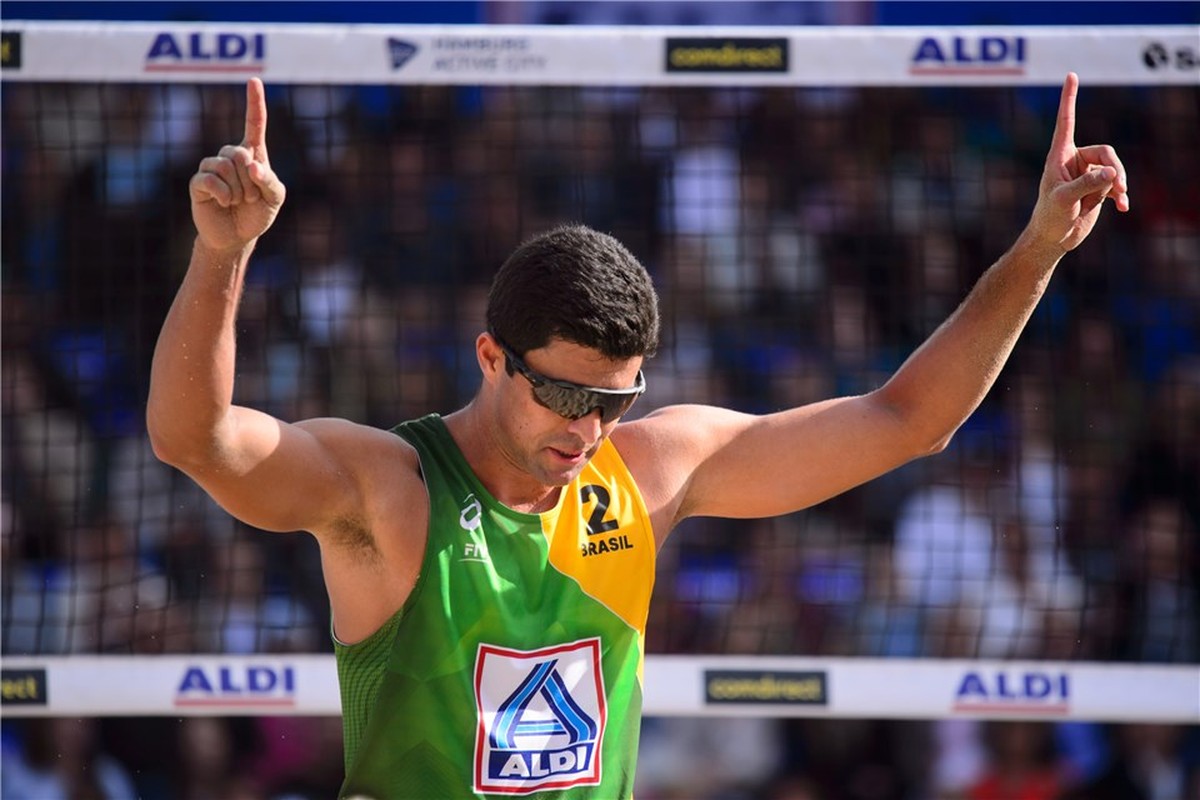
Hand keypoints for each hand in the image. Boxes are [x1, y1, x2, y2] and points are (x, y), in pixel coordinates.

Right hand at [188, 78, 285, 252]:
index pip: (254, 124)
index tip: (254, 80)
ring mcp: (212, 167)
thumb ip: (269, 180)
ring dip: (238, 190)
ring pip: (225, 166)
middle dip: (250, 180)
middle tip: (250, 197)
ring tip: (238, 201)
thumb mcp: (275, 198)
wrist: (236, 236)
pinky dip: (223, 194)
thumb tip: (251, 165)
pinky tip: (225, 203)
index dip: (254, 102)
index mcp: (253, 154)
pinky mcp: (199, 182)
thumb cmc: (258, 213)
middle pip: (240, 153)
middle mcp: (231, 155)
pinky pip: (210, 179)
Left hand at [1027, 72, 1128, 254]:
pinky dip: (1121, 195)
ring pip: (1114, 168)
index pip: (1066, 121)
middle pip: (1106, 152)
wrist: (1052, 238)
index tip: (1071, 75)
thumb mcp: (1064, 200)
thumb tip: (1112, 173)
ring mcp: (1087, 174)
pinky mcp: (1097, 188)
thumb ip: (1087, 184)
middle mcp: (1074, 160)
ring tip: (1114, 201)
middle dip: (1114, 169)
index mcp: (1059, 155)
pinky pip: (1116, 184)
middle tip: (1117, 188)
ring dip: (1117, 185)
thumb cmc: (1050, 217)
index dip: (1069, 99)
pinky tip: (1124, 208)